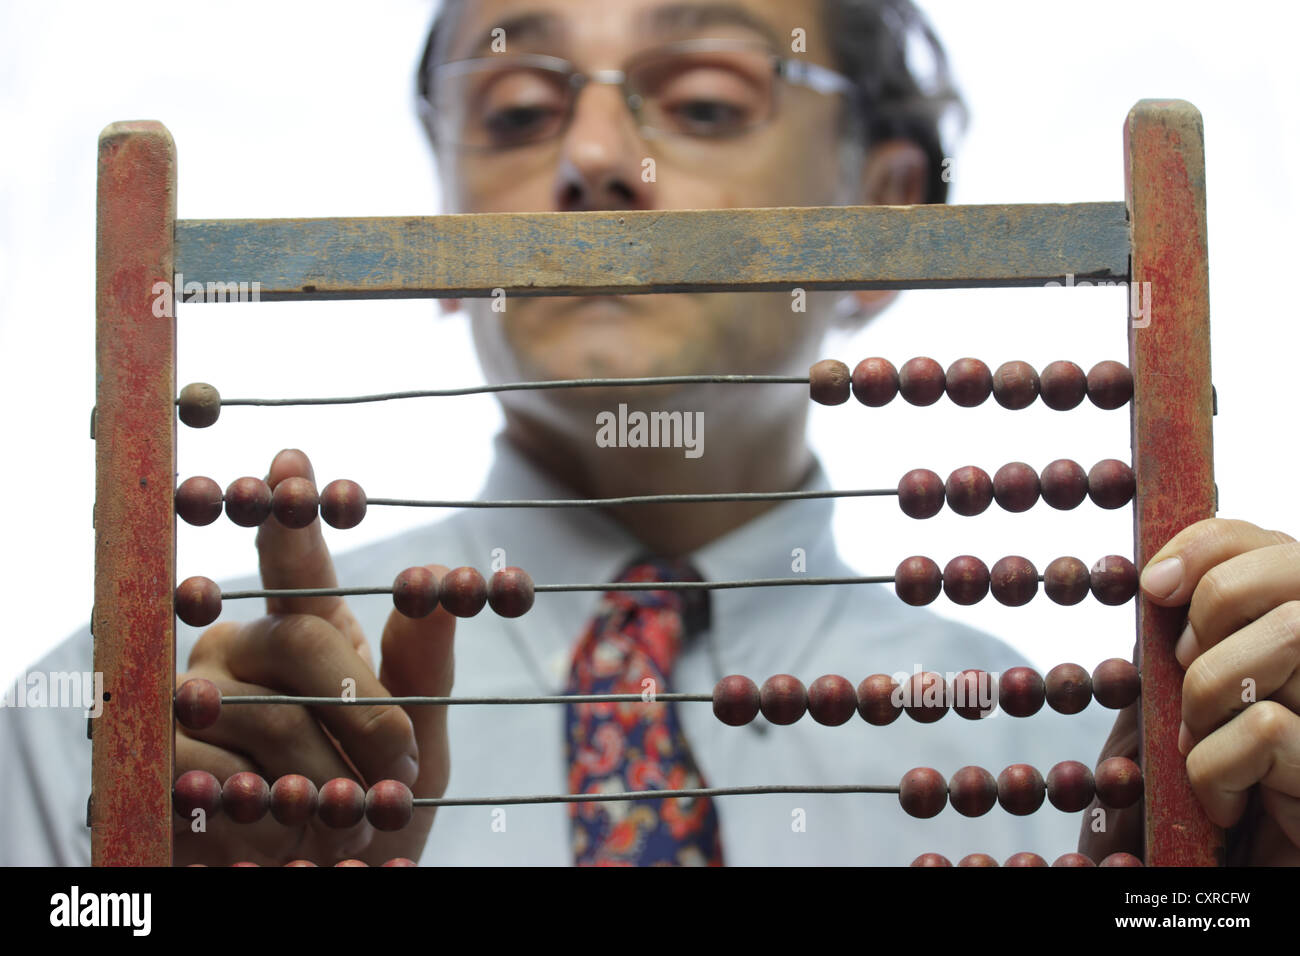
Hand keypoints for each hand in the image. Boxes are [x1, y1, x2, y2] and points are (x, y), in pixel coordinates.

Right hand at [173, 449, 454, 865]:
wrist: (318, 891)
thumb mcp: (419, 748)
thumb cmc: (369, 813)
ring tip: (349, 820)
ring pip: (271, 716)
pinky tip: (282, 831)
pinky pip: (222, 772)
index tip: (293, 461)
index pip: (298, 566)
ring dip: (330, 782)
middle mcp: (241, 653)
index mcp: (305, 638)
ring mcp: (192, 701)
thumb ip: (427, 671)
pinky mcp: (159, 760)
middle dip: (369, 712)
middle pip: (303, 642)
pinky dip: (272, 814)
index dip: (293, 515)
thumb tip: (444, 578)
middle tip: (402, 768)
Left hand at [1081, 518, 1299, 864]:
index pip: (1271, 539)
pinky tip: (1224, 802)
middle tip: (1185, 668)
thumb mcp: (1185, 700)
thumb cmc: (1206, 790)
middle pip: (1292, 569)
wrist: (1218, 877)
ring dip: (1210, 694)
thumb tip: (1161, 575)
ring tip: (1202, 743)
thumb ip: (1188, 636)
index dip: (1206, 546)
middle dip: (1216, 610)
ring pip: (1290, 636)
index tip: (1153, 586)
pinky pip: (1270, 726)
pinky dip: (1218, 766)